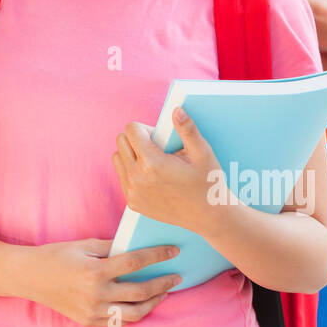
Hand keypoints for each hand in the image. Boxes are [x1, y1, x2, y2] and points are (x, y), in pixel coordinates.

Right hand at [25, 238, 179, 326]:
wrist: (29, 277)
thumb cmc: (56, 255)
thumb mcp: (83, 245)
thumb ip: (111, 246)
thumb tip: (137, 245)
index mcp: (95, 271)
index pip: (136, 262)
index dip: (158, 255)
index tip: (174, 251)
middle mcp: (96, 294)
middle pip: (141, 292)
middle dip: (163, 284)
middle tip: (177, 276)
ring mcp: (93, 311)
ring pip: (134, 313)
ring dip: (153, 302)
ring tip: (164, 292)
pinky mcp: (88, 321)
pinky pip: (118, 321)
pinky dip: (134, 312)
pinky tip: (142, 303)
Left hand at [112, 110, 224, 234]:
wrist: (208, 216)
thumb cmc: (207, 182)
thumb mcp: (202, 153)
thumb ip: (187, 129)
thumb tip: (176, 110)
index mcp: (152, 162)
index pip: (131, 129)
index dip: (146, 129)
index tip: (160, 138)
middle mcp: (136, 178)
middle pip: (121, 141)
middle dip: (136, 139)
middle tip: (157, 149)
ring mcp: (132, 192)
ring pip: (117, 158)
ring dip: (131, 155)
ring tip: (153, 162)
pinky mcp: (132, 203)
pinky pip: (122, 177)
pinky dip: (132, 172)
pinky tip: (152, 177)